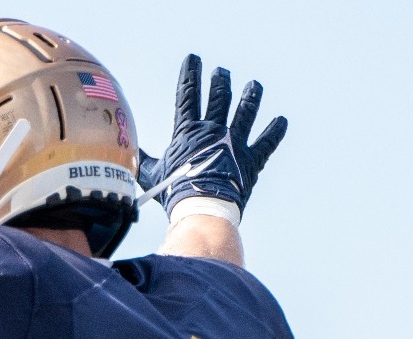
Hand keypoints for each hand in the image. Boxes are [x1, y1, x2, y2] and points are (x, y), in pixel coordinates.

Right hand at [139, 54, 286, 217]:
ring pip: (246, 112)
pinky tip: (282, 120)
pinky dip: (275, 131)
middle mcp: (214, 131)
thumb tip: (130, 153)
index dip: (190, 74)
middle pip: (219, 98)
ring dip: (251, 97)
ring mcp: (235, 143)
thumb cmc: (175, 192)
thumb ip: (144, 160)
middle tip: (222, 72)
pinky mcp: (251, 159)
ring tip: (255, 86)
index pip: (188, 95)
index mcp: (189, 131)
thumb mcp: (152, 174)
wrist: (202, 207)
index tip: (194, 58)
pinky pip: (267, 142)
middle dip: (221, 82)